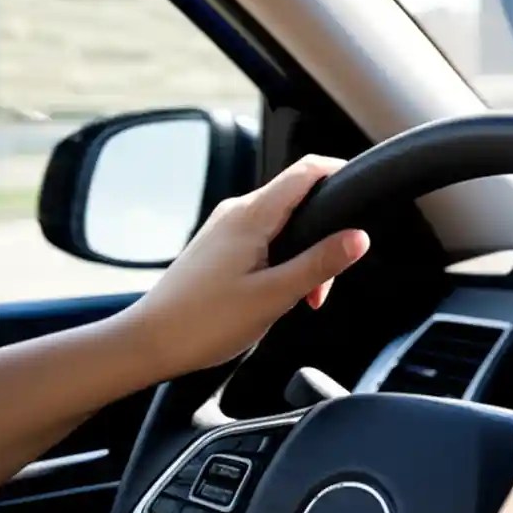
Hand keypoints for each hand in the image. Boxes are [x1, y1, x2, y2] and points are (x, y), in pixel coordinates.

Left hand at [116, 155, 369, 376]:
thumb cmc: (203, 323)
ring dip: (303, 255)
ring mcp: (225, 228)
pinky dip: (282, 261)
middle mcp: (236, 212)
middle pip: (298, 201)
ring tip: (299, 299)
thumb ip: (319, 264)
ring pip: (282, 224)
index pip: (305, 171)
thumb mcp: (274, 296)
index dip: (338, 172)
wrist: (150, 342)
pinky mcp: (219, 247)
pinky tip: (277, 295)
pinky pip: (264, 239)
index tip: (363, 189)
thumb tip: (359, 238)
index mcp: (251, 215)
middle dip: (323, 236)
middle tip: (323, 287)